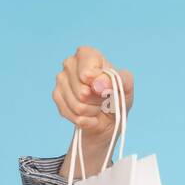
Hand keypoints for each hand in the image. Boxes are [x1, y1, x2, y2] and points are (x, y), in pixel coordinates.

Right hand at [51, 46, 134, 177]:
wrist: (104, 128)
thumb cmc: (117, 106)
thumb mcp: (128, 94)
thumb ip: (120, 81)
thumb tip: (99, 82)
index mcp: (91, 57)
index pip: (87, 55)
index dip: (92, 73)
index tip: (100, 88)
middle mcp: (72, 64)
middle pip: (79, 82)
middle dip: (95, 101)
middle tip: (103, 105)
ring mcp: (61, 80)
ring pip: (73, 99)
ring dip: (88, 112)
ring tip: (96, 114)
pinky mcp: (56, 97)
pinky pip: (66, 110)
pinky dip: (80, 119)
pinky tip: (86, 119)